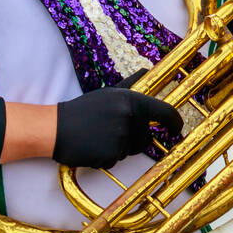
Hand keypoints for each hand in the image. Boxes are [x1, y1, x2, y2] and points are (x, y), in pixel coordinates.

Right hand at [52, 75, 181, 169]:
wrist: (55, 128)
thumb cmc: (82, 110)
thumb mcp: (108, 92)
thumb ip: (130, 84)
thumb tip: (146, 71)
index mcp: (132, 100)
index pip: (165, 112)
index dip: (175, 122)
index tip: (176, 129)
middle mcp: (129, 118)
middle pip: (146, 137)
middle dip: (133, 137)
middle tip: (111, 130)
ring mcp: (121, 137)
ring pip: (132, 150)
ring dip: (120, 147)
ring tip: (100, 136)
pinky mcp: (111, 155)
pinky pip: (117, 160)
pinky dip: (107, 157)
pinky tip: (93, 147)